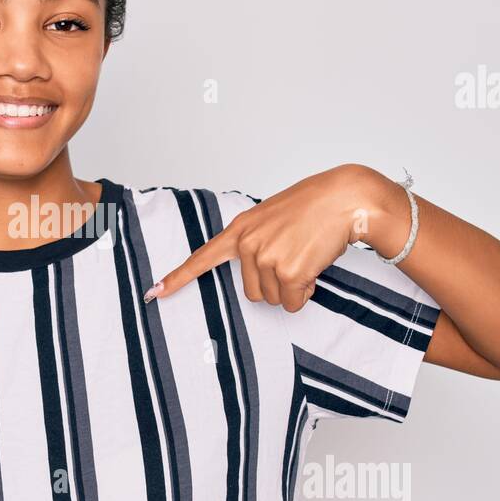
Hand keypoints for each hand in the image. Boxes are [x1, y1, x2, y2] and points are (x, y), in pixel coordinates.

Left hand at [146, 164, 389, 310]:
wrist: (346, 198)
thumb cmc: (314, 206)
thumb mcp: (272, 217)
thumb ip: (256, 241)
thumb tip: (258, 277)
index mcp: (240, 229)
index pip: (202, 258)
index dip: (177, 278)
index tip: (154, 293)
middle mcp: (248, 244)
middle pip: (252, 291)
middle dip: (275, 284)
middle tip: (295, 256)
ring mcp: (266, 259)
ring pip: (274, 299)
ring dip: (293, 288)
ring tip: (306, 256)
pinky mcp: (288, 273)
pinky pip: (293, 302)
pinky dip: (306, 292)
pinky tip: (314, 266)